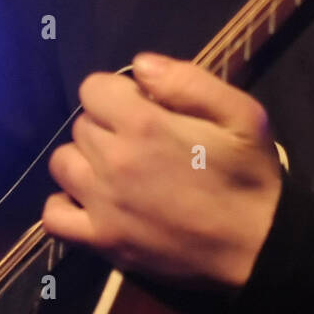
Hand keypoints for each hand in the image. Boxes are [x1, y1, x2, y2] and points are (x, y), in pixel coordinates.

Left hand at [43, 53, 282, 289]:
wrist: (259, 249)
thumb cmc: (251, 178)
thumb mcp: (241, 114)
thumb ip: (188, 80)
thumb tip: (140, 65)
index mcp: (144, 125)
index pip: (93, 88)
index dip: (119, 93)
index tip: (146, 107)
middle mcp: (113, 162)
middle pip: (81, 124)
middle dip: (107, 123)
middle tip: (143, 140)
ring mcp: (102, 205)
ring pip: (63, 163)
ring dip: (85, 159)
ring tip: (119, 169)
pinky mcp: (101, 242)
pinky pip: (54, 216)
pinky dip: (65, 204)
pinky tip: (93, 200)